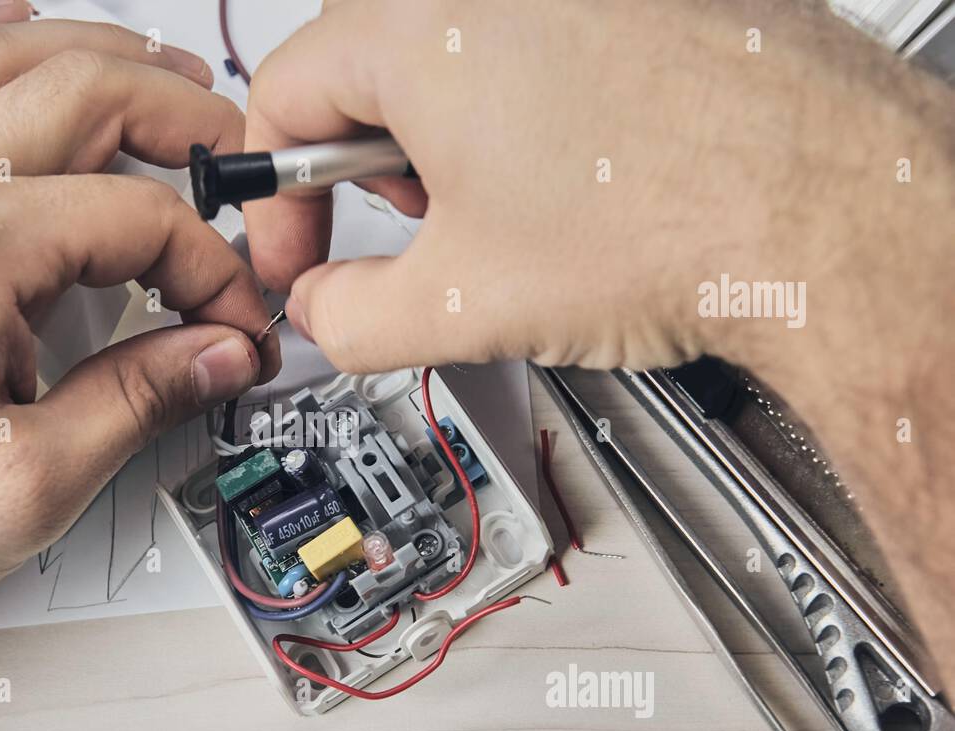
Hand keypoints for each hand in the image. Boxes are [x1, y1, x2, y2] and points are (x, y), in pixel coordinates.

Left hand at [0, 3, 275, 666]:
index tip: (230, 320)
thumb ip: (138, 401)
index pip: (138, 216)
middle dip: (177, 111)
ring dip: (84, 48)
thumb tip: (213, 354)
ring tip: (150, 70)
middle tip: (230, 150)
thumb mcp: (21, 486)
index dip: (211, 266)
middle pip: (74, 90)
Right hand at [245, 0, 954, 694]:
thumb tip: (324, 308)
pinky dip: (527, 115)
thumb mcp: (460, 307)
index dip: (278, 199)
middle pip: (365, 72)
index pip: (284, 97)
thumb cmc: (679, 229)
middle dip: (370, 175)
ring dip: (451, 147)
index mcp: (421, 28)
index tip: (301, 256)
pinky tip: (575, 184)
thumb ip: (347, 316)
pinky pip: (539, 45)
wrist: (837, 216)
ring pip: (455, 58)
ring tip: (513, 220)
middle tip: (417, 243)